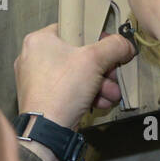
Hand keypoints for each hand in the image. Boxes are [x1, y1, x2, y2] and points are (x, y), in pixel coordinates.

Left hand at [15, 24, 134, 129]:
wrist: (47, 131)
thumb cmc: (63, 90)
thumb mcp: (95, 59)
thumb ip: (114, 46)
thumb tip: (126, 44)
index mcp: (39, 40)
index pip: (72, 29)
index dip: (94, 37)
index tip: (109, 48)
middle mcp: (33, 58)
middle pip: (78, 55)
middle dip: (102, 69)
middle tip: (114, 75)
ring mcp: (36, 80)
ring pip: (77, 75)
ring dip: (99, 84)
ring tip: (111, 94)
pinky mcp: (43, 99)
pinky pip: (69, 90)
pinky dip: (87, 95)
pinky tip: (100, 103)